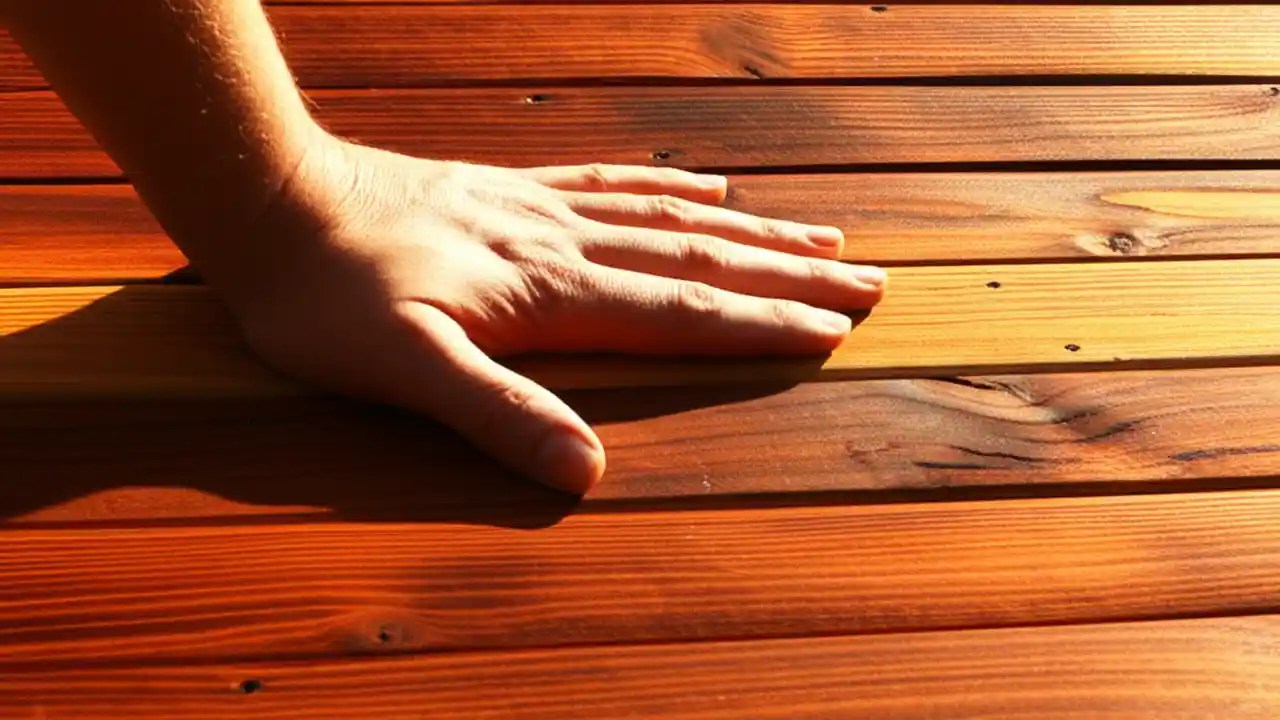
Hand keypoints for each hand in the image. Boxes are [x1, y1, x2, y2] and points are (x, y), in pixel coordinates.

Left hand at [218, 136, 885, 492]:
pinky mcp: (512, 192)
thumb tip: (586, 473)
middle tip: (868, 280)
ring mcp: (542, 210)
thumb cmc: (327, 297)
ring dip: (753, 230)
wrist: (272, 200)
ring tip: (820, 234)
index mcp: (553, 294)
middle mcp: (565, 245)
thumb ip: (499, 415)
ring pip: (671, 218)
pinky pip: (613, 184)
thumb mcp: (404, 370)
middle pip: (701, 258)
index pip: (683, 311)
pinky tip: (706, 185)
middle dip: (789, 275)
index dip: (763, 324)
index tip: (837, 330)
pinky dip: (671, 188)